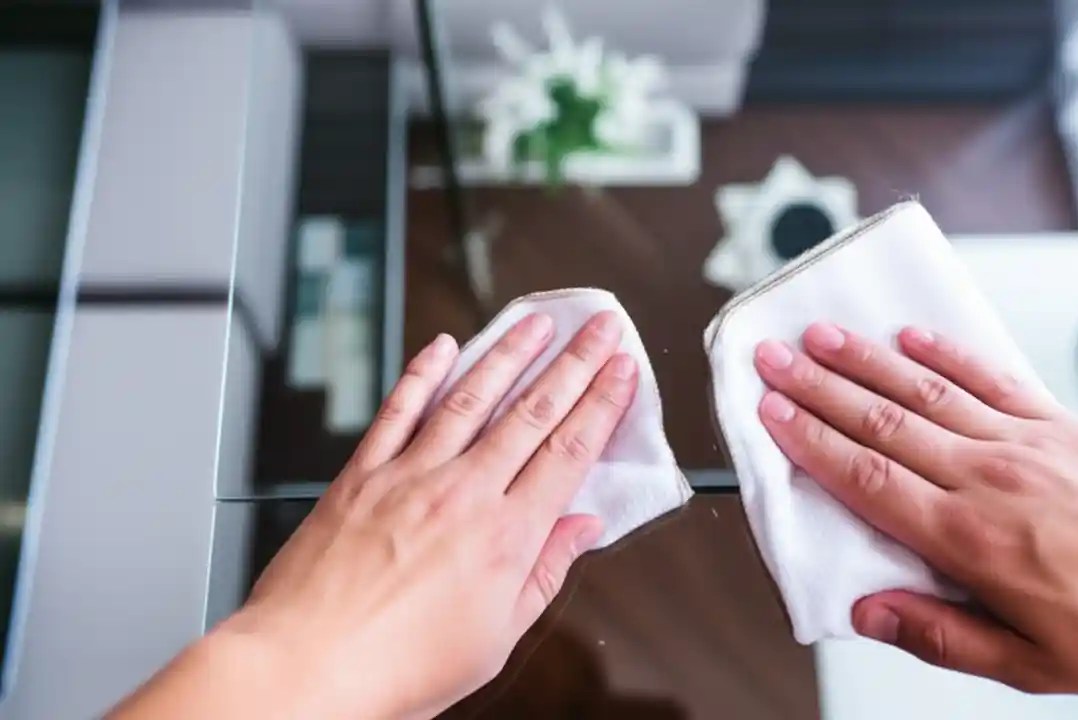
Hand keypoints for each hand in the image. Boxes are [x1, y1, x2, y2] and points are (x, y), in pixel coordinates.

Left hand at [133, 311, 636, 719]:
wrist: (307, 667)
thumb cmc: (396, 667)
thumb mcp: (496, 639)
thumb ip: (545, 573)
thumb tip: (581, 531)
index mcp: (505, 536)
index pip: (569, 451)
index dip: (602, 404)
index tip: (621, 372)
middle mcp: (462, 493)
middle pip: (532, 412)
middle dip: (574, 363)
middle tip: (600, 328)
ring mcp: (410, 476)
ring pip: (471, 398)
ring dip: (510, 353)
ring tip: (538, 322)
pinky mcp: (362, 474)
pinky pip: (398, 410)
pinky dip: (422, 374)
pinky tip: (442, 347)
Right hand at [754, 324, 1077, 698]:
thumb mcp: (1031, 665)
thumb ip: (941, 635)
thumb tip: (867, 613)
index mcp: (972, 541)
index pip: (869, 479)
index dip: (810, 442)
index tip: (770, 412)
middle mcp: (991, 479)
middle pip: (884, 422)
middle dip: (819, 387)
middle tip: (772, 356)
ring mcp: (1027, 443)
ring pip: (928, 391)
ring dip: (867, 360)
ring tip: (822, 333)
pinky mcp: (1061, 425)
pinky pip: (992, 379)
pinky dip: (948, 354)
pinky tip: (912, 337)